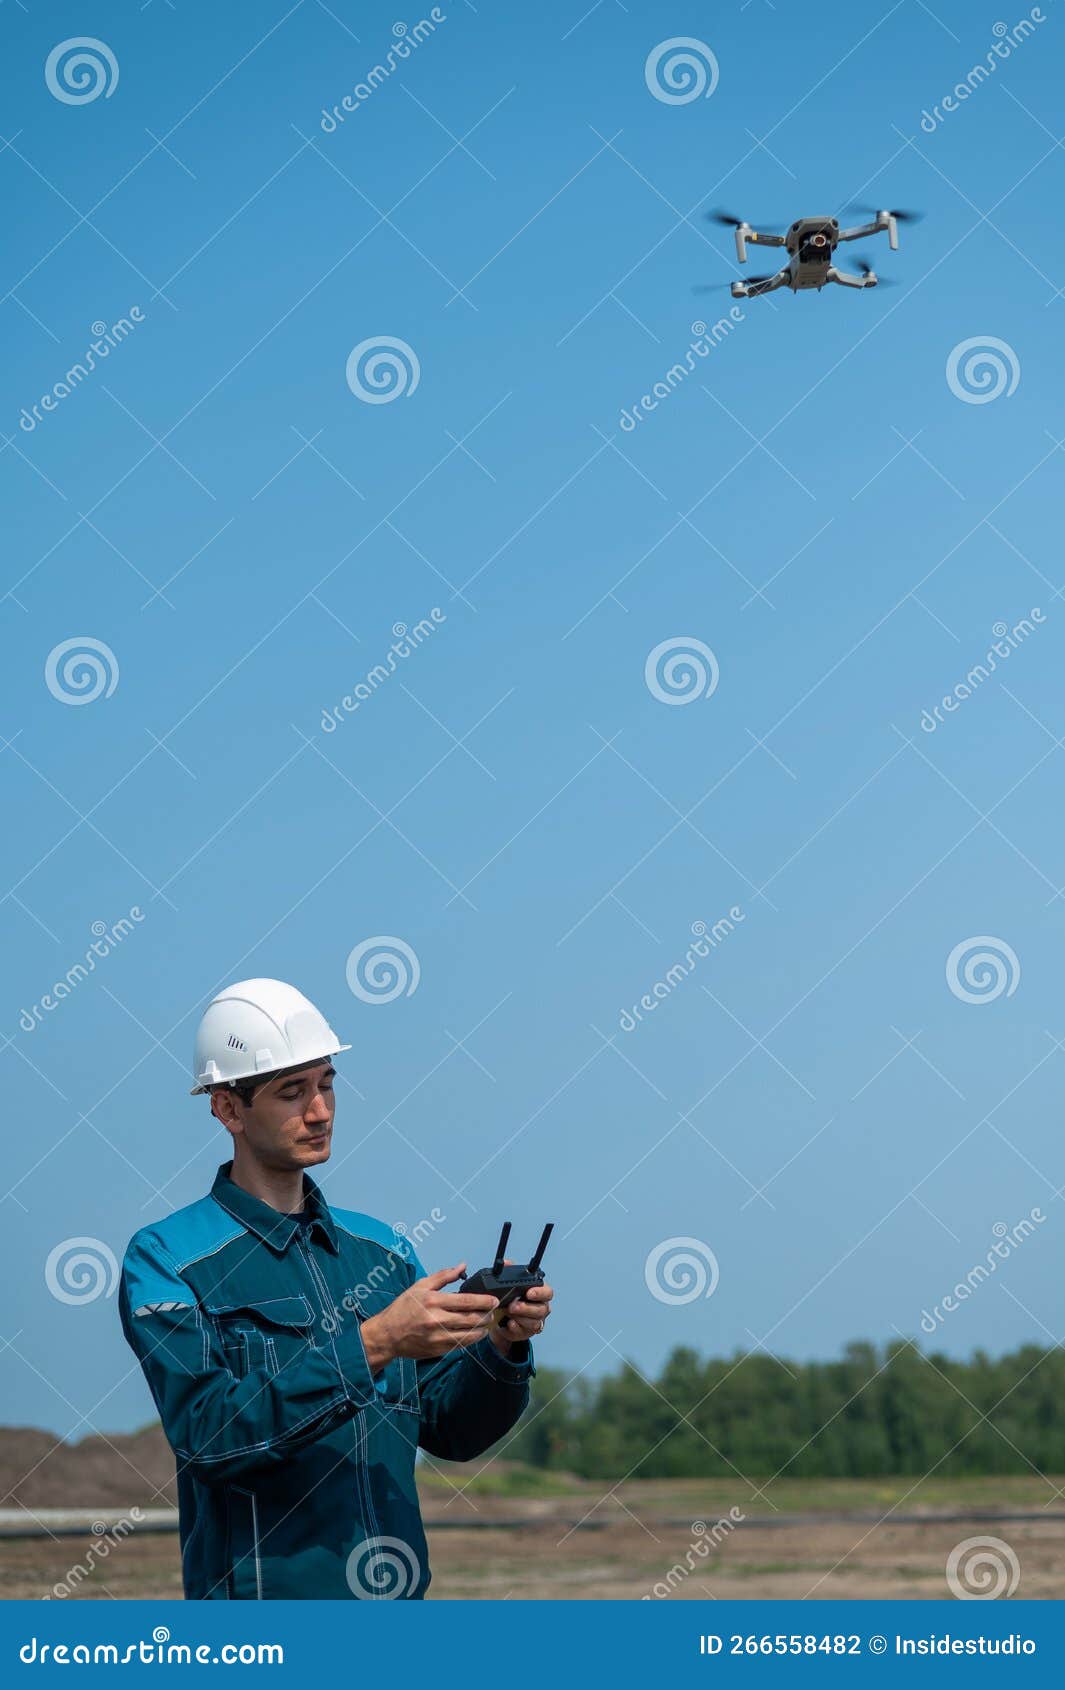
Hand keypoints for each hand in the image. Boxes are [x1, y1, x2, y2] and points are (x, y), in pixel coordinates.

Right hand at [360, 1264, 498, 1373]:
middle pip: (471, 1319)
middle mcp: (437, 1320)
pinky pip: (460, 1345)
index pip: (466, 1301)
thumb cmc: (403, 1308)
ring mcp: (438, 1337)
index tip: (494, 1300)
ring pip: (469, 1335)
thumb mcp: (421, 1286)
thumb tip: (463, 1266)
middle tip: (493, 1311)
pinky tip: (475, 1334)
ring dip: (482, 1329)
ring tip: (487, 1323)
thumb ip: (444, 1276)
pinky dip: (470, 1339)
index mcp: (434, 1301)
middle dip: (486, 1315)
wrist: (388, 1334)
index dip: (484, 1301)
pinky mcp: (438, 1350)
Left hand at [489, 1263, 553, 1354]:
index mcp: (540, 1293)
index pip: (547, 1292)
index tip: (529, 1293)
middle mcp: (542, 1308)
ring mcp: (536, 1321)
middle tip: (512, 1306)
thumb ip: (508, 1271)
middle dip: (527, 1308)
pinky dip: (516, 1328)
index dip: (540, 1293)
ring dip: (521, 1318)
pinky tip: (509, 1324)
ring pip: (535, 1322)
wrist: (500, 1317)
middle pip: (542, 1309)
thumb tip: (507, 1263)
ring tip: (508, 1313)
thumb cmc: (509, 1297)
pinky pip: (525, 1332)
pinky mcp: (527, 1332)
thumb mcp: (508, 1284)